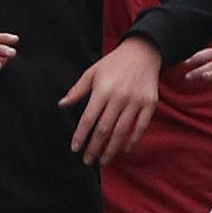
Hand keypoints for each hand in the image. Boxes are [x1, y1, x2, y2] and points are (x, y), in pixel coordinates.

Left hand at [63, 36, 165, 164]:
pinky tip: (124, 149)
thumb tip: (61, 104)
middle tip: (87, 160)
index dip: (81, 135)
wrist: (143, 52)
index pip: (89, 118)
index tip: (75, 148)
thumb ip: (77, 90)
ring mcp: (136, 101)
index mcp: (103, 90)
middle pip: (104, 129)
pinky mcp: (150, 104)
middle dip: (94, 147)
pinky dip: (132, 140)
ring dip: (111, 149)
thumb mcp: (92, 72)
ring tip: (103, 160)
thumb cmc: (113, 63)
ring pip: (122, 131)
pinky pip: (141, 127)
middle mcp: (119, 97)